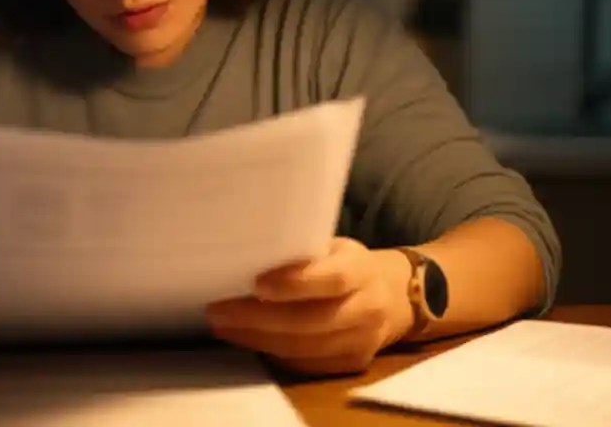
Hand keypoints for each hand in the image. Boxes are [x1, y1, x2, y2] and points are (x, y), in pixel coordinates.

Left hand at [206, 237, 412, 375]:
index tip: (256, 283)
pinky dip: (271, 352)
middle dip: (259, 319)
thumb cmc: (346, 264)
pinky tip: (244, 339)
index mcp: (362, 270)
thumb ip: (301, 252)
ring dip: (257, 339)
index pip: (332, 280)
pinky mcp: (351, 364)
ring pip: (304, 348)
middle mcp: (367, 308)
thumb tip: (244, 251)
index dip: (295, 284)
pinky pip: (306, 364)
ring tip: (222, 326)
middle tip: (218, 311)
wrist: (392, 297)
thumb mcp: (333, 246)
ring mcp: (362, 341)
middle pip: (312, 321)